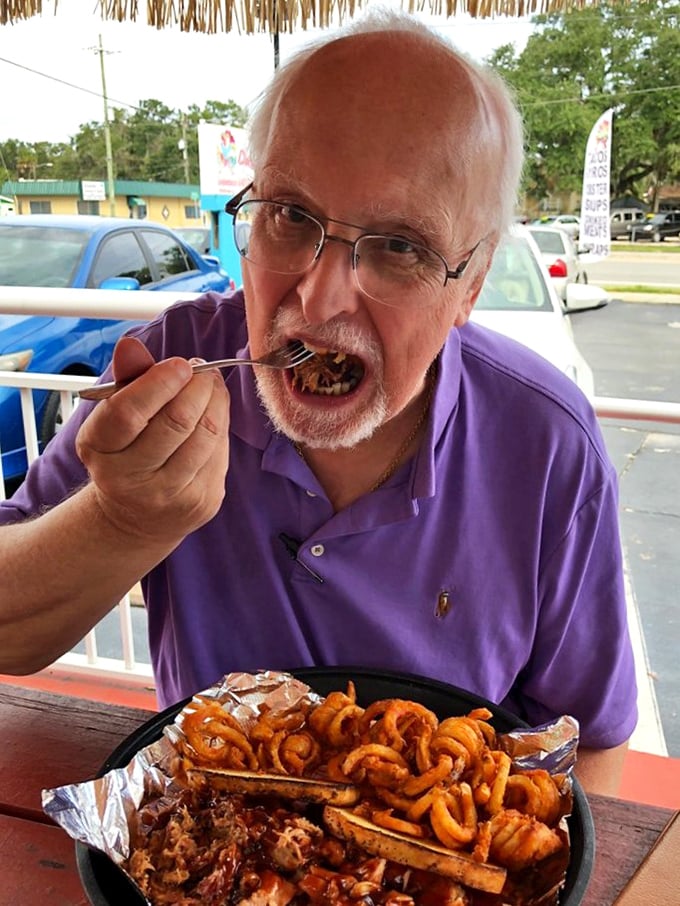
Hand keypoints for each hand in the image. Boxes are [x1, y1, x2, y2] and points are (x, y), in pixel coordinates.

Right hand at [76, 337, 228, 545]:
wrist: (136, 517)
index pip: (128, 413)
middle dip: (198, 386)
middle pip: (177, 421)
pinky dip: (221, 425)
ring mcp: (169, 496)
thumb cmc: (126, 452)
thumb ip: (126, 379)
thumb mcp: (114, 417)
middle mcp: (130, 479)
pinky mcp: (202, 503)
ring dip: (216, 400)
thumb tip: (130, 345)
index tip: (181, 364)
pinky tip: (212, 416)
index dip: (160, 382)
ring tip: (210, 387)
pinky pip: (221, 451)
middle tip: (201, 371)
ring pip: (207, 433)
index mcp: (100, 450)